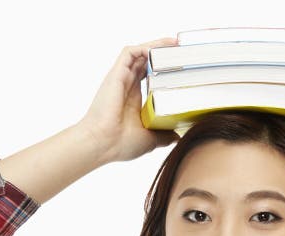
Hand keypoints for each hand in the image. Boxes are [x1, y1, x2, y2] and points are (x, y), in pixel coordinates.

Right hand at [78, 37, 180, 163]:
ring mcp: (121, 79)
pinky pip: (129, 53)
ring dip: (156, 46)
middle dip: (162, 54)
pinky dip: (143, 48)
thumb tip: (177, 137)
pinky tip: (158, 48)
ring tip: (174, 43)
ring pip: (139, 54)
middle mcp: (127, 86)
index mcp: (133, 99)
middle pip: (145, 62)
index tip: (180, 67)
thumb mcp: (150, 139)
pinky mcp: (116, 75)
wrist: (103, 143)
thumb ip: (164, 136)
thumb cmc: (121, 143)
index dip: (162, 70)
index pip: (149, 77)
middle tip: (181, 49)